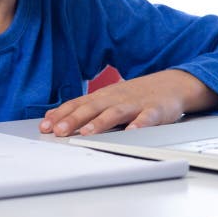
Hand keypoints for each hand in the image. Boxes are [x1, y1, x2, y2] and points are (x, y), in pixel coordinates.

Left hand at [39, 69, 217, 136]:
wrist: (172, 84)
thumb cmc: (136, 95)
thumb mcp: (109, 98)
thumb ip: (85, 108)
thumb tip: (55, 118)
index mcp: (104, 96)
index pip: (78, 104)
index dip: (61, 114)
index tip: (45, 126)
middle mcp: (116, 98)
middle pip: (92, 108)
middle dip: (74, 120)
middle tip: (58, 132)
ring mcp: (135, 104)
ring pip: (116, 113)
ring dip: (101, 123)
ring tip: (87, 133)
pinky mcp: (155, 111)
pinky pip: (146, 118)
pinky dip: (139, 125)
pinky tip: (132, 132)